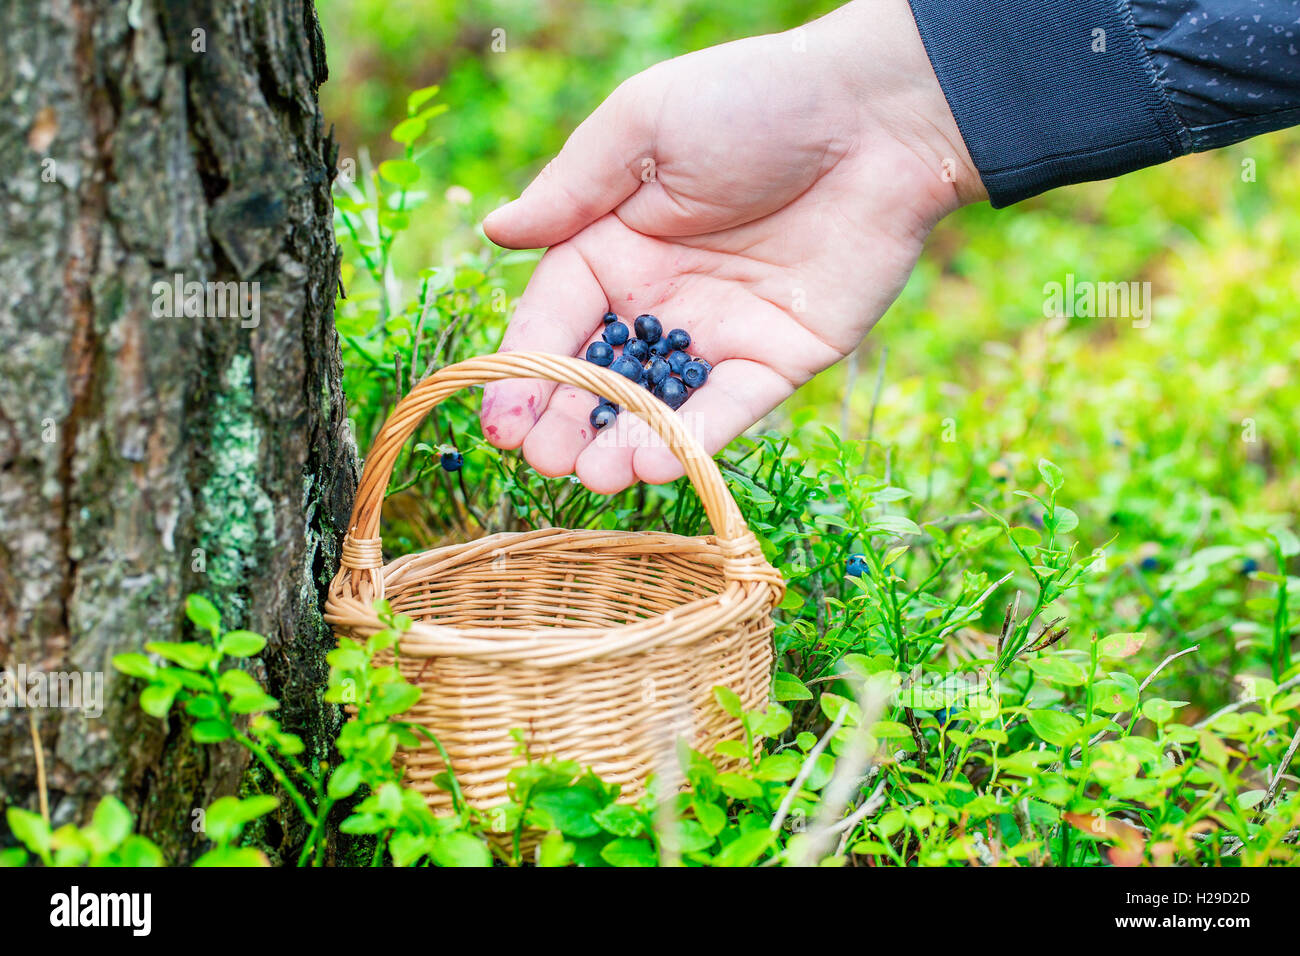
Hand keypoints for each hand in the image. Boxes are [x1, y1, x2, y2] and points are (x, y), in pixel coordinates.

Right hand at [479, 0, 984, 493]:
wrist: (878, 116)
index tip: (499, 423)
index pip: (553, 319)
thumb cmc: (754, 99)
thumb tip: (497, 232)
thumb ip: (572, 189)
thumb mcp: (644, 126)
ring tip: (595, 476)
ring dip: (623, 444)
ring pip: (658, 404)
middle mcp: (658, 298)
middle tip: (546, 463)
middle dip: (566, 423)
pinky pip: (729, 407)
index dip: (523, 372)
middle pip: (598, 375)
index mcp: (614, 244)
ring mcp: (718, 334)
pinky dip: (693, 437)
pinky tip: (655, 462)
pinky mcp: (778, 359)